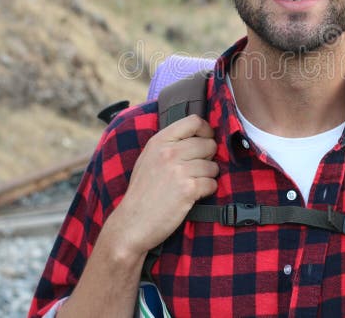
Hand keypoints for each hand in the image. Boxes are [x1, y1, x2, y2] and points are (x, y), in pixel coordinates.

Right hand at [105, 115, 218, 255]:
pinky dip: (208, 190)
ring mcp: (179, 170)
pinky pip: (212, 183)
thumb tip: (198, 137)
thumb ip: (169, 145)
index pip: (194, 121)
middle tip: (197, 169)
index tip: (205, 141)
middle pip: (208, 144)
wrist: (131, 223)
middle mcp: (169, 152)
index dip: (206, 130)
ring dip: (208, 176)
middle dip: (208, 158)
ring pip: (213, 166)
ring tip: (193, 184)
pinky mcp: (188, 189)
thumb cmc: (141, 193)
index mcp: (159, 141)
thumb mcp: (148, 159)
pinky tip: (194, 195)